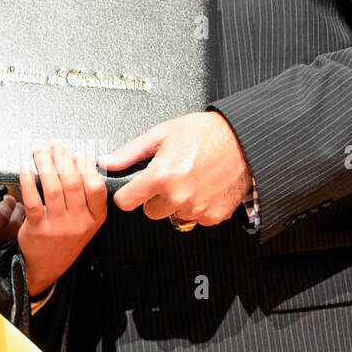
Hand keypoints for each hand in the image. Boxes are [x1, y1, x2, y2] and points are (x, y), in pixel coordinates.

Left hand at [17, 142, 106, 296]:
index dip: (84, 165)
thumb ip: (86, 197)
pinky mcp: (38, 229)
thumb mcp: (86, 221)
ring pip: (53, 188)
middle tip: (54, 146)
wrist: (48, 265)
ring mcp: (58, 226)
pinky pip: (33, 200)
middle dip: (62, 158)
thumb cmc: (66, 238)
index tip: (73, 153)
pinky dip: (28, 180)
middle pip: (73, 182)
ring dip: (45, 164)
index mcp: (95, 217)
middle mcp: (79, 222)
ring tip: (40, 151)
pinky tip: (25, 168)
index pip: (96, 186)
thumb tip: (75, 161)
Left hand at [99, 112, 252, 226]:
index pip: (125, 202)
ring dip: (178, 202)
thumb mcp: (162, 134)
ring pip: (173, 214)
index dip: (129, 193)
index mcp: (160, 176)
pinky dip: (198, 206)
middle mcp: (178, 196)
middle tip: (171, 177)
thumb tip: (107, 163)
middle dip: (156, 197)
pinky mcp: (213, 216)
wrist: (245, 140)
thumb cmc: (206, 134)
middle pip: (149, 211)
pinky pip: (196, 217)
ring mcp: (196, 209)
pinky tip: (205, 187)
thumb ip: (130, 153)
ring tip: (191, 178)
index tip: (136, 188)